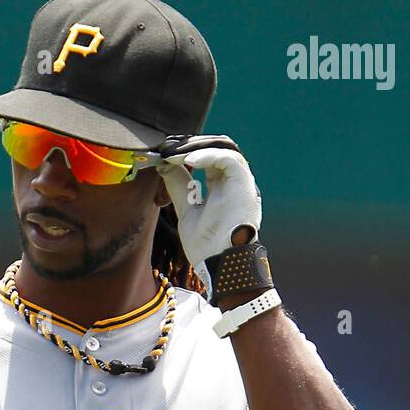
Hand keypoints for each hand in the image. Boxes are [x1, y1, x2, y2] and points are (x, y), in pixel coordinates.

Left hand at [156, 139, 262, 276]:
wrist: (221, 265)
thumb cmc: (207, 247)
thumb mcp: (187, 211)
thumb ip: (179, 187)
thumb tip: (164, 165)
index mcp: (222, 187)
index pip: (206, 159)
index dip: (185, 153)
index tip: (164, 153)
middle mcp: (233, 181)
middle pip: (215, 147)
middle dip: (189, 145)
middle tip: (166, 148)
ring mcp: (241, 182)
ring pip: (223, 147)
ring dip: (197, 147)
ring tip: (174, 153)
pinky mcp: (244, 183)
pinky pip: (228, 158)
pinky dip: (208, 155)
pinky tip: (189, 159)